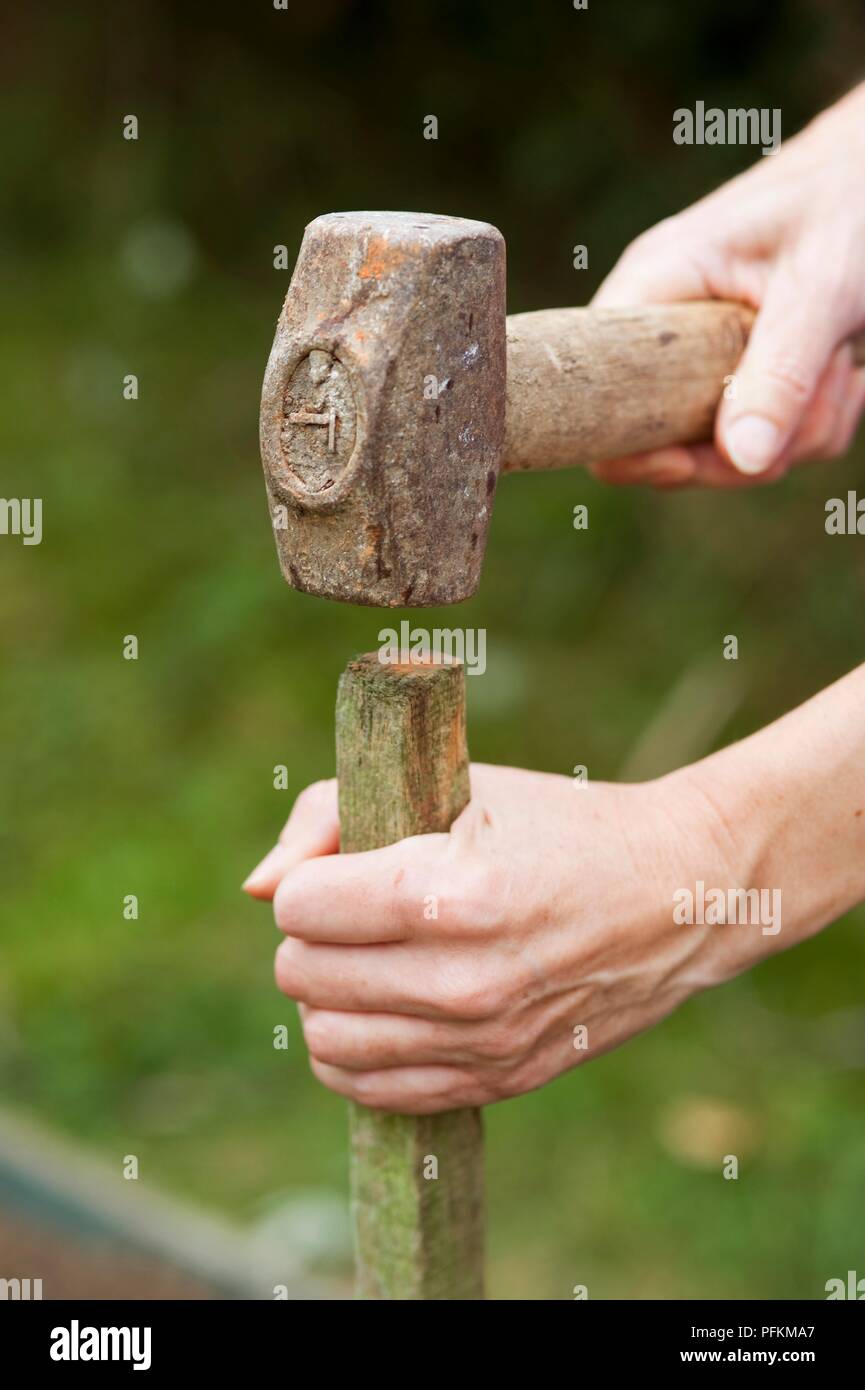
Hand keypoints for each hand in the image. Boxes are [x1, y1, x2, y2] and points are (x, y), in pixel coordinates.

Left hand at [243, 763, 748, 1113]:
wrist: (676, 896)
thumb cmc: (560, 826)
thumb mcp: (456, 787)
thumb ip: (333, 815)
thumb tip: (258, 888)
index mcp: (448, 894)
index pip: (299, 906)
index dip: (313, 879)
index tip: (350, 868)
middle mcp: (460, 981)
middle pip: (300, 974)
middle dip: (314, 935)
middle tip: (361, 911)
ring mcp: (480, 1043)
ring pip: (324, 1040)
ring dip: (329, 995)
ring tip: (371, 959)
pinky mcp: (495, 1081)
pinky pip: (370, 1091)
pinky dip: (356, 1050)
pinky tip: (388, 1008)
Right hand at [592, 83, 864, 488]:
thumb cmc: (847, 197)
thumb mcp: (818, 288)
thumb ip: (780, 373)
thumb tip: (744, 460)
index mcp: (653, 287)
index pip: (594, 392)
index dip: (627, 446)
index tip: (686, 459)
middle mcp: (666, 327)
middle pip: (664, 443)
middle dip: (748, 448)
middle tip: (818, 396)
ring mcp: (705, 356)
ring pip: (730, 451)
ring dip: (801, 430)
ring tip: (844, 364)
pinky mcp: (746, 373)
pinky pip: (769, 441)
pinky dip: (816, 423)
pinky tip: (847, 371)